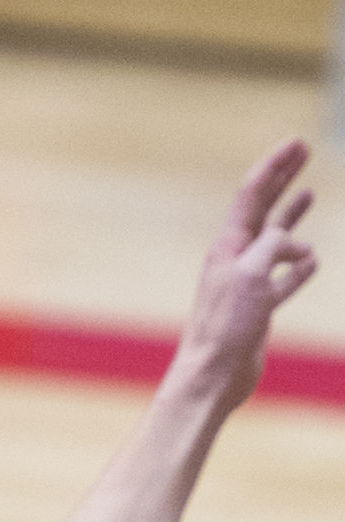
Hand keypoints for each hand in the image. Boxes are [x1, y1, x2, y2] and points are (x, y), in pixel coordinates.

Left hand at [176, 139, 315, 411]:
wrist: (214, 375)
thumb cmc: (226, 326)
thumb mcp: (251, 273)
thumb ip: (272, 245)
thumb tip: (295, 244)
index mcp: (228, 246)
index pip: (253, 194)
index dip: (275, 165)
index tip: (297, 142)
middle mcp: (235, 260)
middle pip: (263, 209)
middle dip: (283, 178)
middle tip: (303, 151)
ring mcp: (247, 285)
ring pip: (274, 242)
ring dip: (291, 217)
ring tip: (308, 196)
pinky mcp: (258, 309)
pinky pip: (283, 280)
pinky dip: (298, 267)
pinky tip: (312, 262)